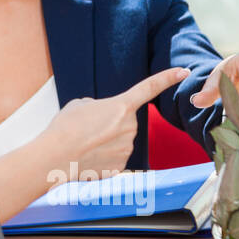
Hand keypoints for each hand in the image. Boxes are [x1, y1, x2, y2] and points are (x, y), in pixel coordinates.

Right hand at [40, 66, 190, 183]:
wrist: (55, 157)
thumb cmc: (64, 128)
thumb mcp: (79, 105)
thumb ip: (98, 107)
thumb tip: (103, 118)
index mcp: (121, 106)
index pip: (149, 88)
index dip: (167, 78)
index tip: (184, 72)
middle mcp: (129, 127)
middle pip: (124, 122)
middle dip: (109, 124)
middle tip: (86, 129)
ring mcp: (127, 148)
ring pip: (119, 141)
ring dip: (104, 141)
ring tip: (83, 143)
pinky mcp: (121, 166)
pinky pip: (115, 157)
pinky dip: (102, 157)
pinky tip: (87, 157)